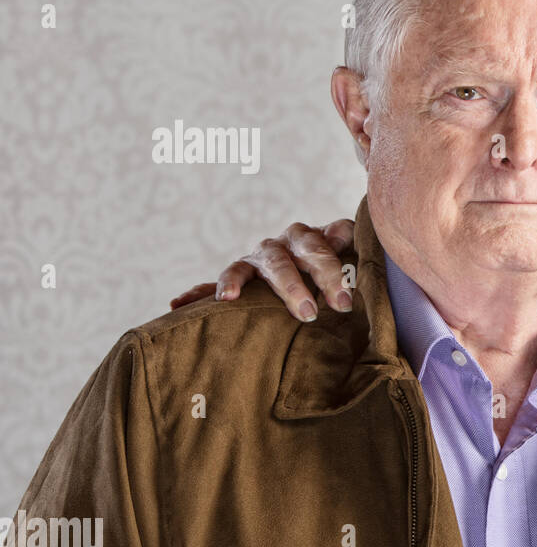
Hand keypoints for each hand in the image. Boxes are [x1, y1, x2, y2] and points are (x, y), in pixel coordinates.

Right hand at [168, 219, 355, 321]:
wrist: (323, 258)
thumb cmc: (340, 261)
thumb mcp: (349, 250)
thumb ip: (347, 240)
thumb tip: (344, 233)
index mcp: (307, 238)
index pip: (317, 250)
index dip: (330, 274)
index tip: (343, 302)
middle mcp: (278, 246)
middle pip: (281, 261)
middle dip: (293, 287)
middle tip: (308, 313)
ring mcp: (254, 261)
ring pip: (242, 267)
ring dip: (234, 282)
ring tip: (226, 297)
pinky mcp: (237, 277)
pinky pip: (212, 284)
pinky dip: (195, 293)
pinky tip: (176, 304)